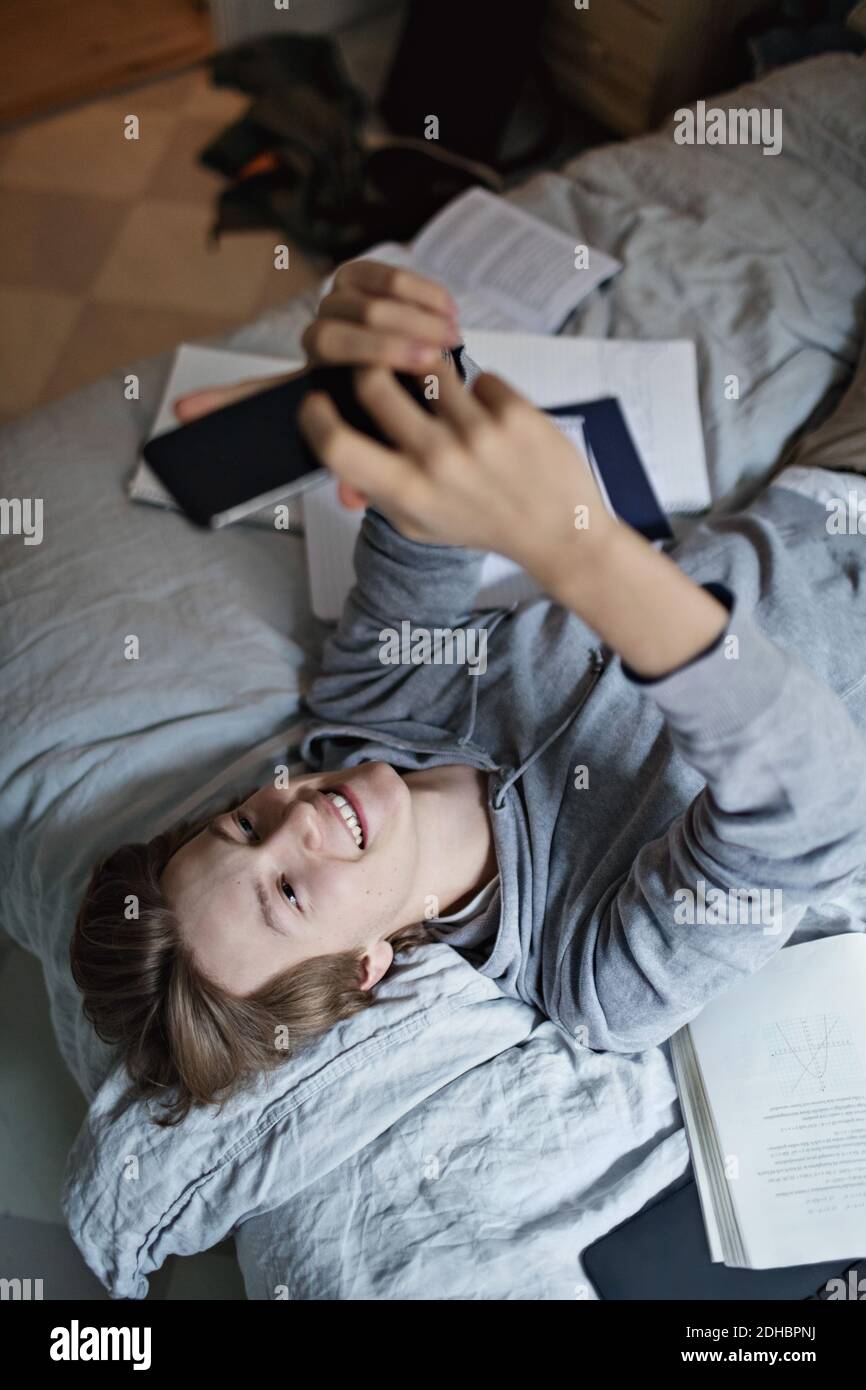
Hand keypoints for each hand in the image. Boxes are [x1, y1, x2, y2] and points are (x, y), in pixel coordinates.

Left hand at [171, 259, 461, 507]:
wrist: (431, 366)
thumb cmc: (399, 408)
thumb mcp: (382, 441)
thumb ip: (365, 466)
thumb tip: (355, 501)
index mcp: (306, 385)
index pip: (255, 394)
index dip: (219, 402)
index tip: (183, 414)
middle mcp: (314, 341)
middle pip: (331, 337)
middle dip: (384, 350)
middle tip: (428, 365)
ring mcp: (333, 303)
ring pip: (362, 304)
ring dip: (411, 322)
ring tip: (450, 341)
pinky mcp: (359, 274)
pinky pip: (385, 275)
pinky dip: (418, 292)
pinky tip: (446, 311)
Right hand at [299, 364, 729, 677]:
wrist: (559, 533)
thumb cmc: (484, 525)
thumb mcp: (420, 526)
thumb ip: (379, 492)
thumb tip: (339, 464)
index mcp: (408, 492)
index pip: (336, 444)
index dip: (315, 417)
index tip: (319, 403)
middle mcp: (438, 460)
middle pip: (372, 381)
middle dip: (371, 370)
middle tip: (383, 374)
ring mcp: (478, 432)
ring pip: (428, 367)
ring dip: (432, 377)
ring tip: (451, 404)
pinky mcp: (514, 412)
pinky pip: (479, 378)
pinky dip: (482, 392)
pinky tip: (493, 419)